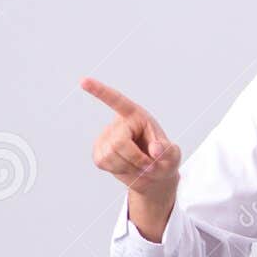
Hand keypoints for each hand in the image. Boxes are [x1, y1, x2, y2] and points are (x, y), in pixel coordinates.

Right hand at [82, 77, 181, 239]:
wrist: (154, 175)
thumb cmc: (164, 160)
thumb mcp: (173, 156)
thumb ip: (168, 151)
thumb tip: (155, 149)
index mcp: (136, 115)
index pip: (116, 101)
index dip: (100, 91)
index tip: (83, 81)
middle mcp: (118, 123)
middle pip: (119, 143)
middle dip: (135, 160)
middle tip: (150, 167)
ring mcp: (106, 137)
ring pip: (110, 156)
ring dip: (128, 167)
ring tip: (140, 166)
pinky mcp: (98, 151)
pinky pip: (103, 162)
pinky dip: (118, 170)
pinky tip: (127, 167)